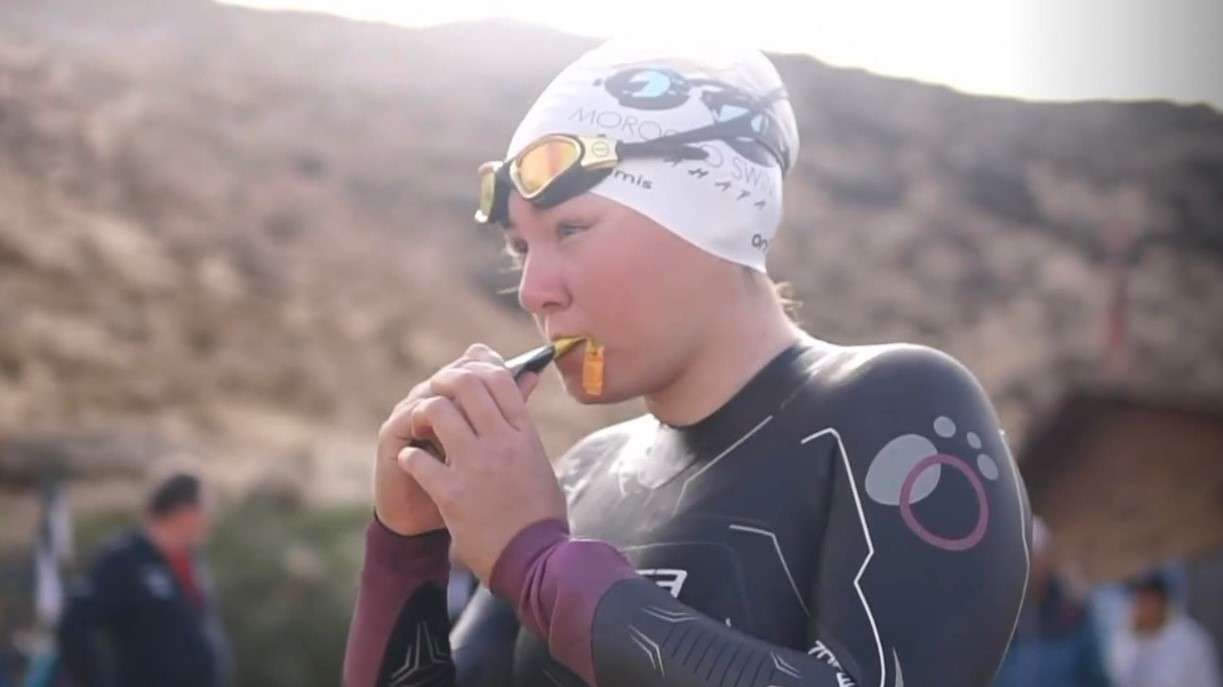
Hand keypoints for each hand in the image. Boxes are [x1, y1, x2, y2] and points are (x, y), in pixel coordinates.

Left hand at [399, 344, 564, 580]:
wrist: (536, 560)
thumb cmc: (541, 515)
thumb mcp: (540, 463)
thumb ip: (524, 429)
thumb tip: (525, 392)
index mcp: (525, 435)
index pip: (501, 379)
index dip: (480, 365)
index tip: (467, 366)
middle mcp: (501, 442)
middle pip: (466, 385)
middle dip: (444, 381)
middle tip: (435, 390)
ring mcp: (476, 466)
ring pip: (438, 412)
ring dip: (423, 414)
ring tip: (420, 426)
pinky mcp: (452, 493)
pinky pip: (418, 459)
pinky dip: (410, 456)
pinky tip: (413, 462)